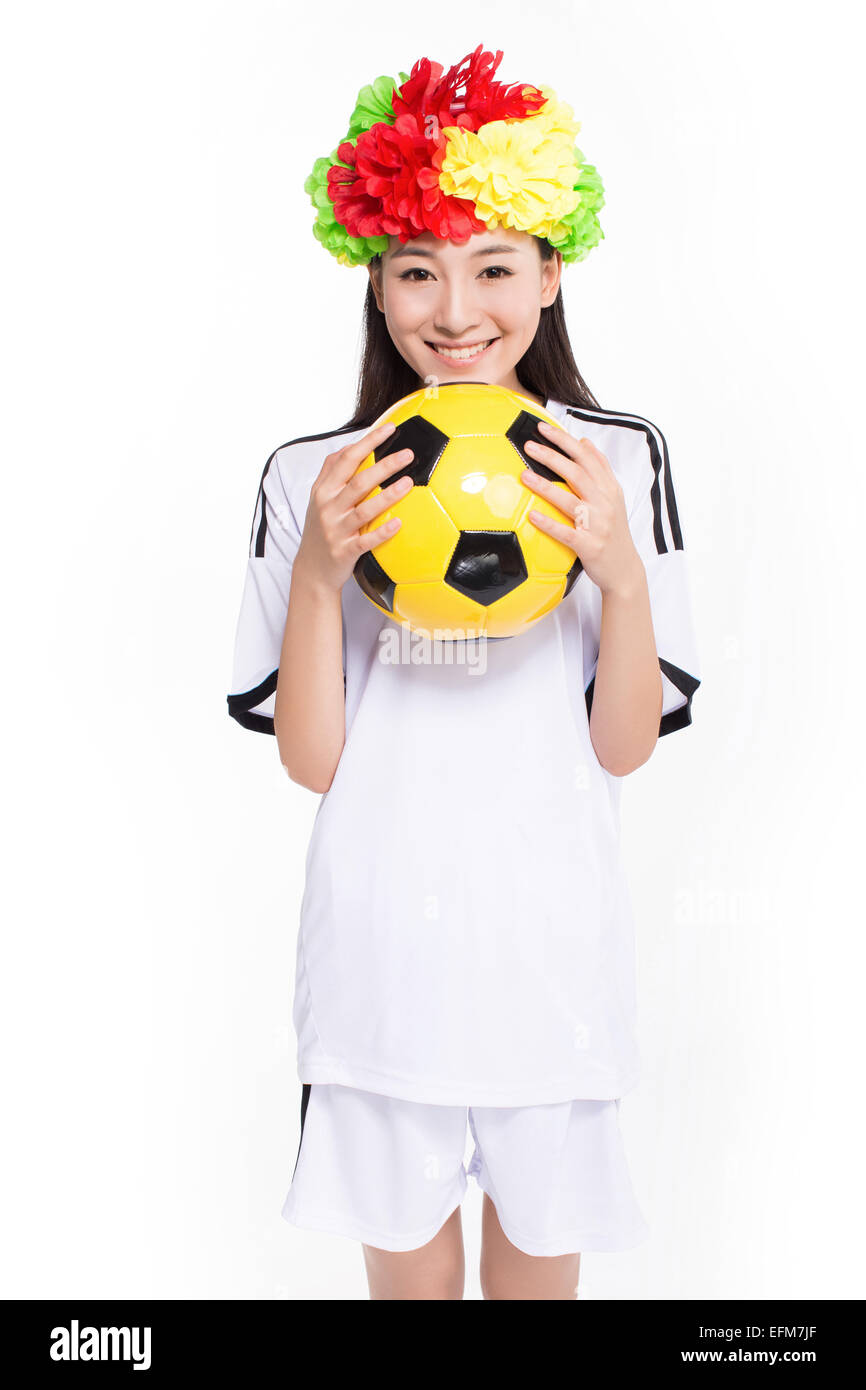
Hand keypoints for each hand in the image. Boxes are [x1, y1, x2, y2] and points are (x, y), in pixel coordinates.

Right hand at [294, 422, 414, 591]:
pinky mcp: (345, 551)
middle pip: (358, 481)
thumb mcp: (319, 498)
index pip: (346, 459)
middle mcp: (328, 507)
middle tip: (408, 454)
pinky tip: (399, 524)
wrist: (311, 568)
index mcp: (324, 490)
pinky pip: (366, 541)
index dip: (368, 442)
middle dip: (384, 465)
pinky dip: (382, 532)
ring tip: (408, 483)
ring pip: (364, 510)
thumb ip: (332, 472)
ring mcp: (336, 530)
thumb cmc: (321, 529)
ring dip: (387, 496)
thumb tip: (350, 446)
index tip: (390, 428)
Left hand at [522, 421, 643, 596]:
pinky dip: (549, 524)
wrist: (625, 569)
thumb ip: (600, 470)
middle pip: (577, 473)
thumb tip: (584, 441)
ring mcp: (598, 525)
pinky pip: (566, 533)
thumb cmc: (613, 532)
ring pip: (570, 500)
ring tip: (524, 475)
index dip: (565, 441)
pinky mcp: (590, 546)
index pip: (587, 457)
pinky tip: (532, 516)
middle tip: (529, 445)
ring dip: (545, 486)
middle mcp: (605, 503)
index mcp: (609, 489)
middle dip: (552, 456)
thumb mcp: (613, 497)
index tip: (543, 428)